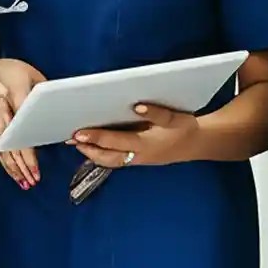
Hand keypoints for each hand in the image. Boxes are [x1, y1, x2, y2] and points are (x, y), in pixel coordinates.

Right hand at [0, 58, 44, 188]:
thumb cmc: (11, 70)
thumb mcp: (34, 77)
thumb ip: (44, 96)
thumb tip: (59, 115)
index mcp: (11, 87)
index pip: (21, 125)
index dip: (27, 150)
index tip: (34, 167)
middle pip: (8, 138)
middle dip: (20, 162)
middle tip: (32, 179)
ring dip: (11, 163)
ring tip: (23, 179)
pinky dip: (1, 156)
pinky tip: (10, 168)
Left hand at [69, 104, 199, 167]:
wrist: (197, 145)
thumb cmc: (184, 129)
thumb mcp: (174, 118)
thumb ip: (156, 112)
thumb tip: (135, 106)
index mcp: (145, 144)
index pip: (114, 141)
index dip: (95, 137)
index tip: (78, 133)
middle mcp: (138, 156)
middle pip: (107, 158)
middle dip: (88, 149)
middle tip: (70, 139)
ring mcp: (138, 160)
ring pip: (110, 162)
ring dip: (92, 153)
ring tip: (77, 143)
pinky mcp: (138, 159)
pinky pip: (116, 160)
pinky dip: (102, 154)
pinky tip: (93, 147)